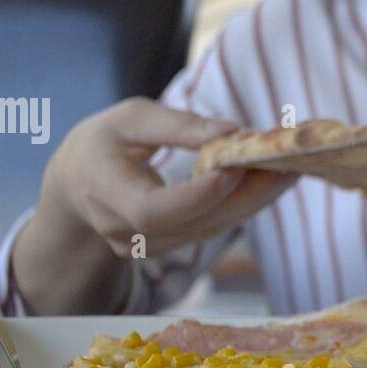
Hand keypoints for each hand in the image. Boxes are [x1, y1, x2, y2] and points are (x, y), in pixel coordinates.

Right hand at [13, 97, 293, 313]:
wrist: (77, 187)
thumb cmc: (103, 144)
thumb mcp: (130, 119)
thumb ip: (178, 126)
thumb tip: (233, 132)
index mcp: (106, 196)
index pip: (154, 210)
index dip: (197, 194)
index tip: (236, 165)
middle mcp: (127, 233)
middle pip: (195, 223)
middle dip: (246, 194)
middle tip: (288, 164)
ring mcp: (150, 248)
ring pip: (212, 227)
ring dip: (254, 199)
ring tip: (290, 168)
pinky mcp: (171, 248)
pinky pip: (212, 227)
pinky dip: (242, 204)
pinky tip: (269, 182)